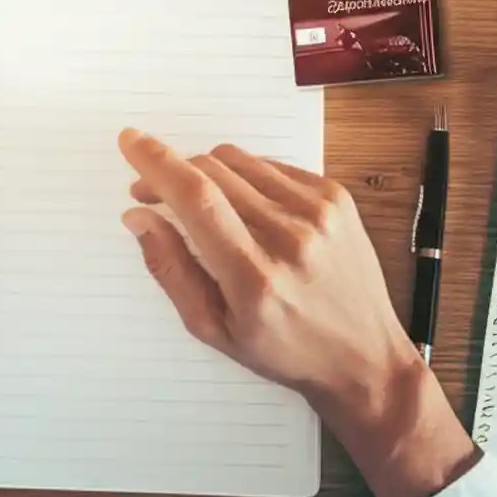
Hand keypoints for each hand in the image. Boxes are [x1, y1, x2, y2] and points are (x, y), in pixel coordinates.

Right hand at [117, 130, 476, 496]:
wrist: (365, 356)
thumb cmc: (284, 350)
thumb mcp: (214, 328)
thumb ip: (171, 269)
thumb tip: (139, 216)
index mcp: (255, 277)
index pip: (197, 199)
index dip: (157, 163)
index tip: (130, 141)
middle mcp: (291, 237)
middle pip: (212, 172)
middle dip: (171, 172)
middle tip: (150, 193)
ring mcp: (319, 212)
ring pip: (239, 161)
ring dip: (206, 172)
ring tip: (201, 204)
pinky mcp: (336, 197)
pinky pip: (271, 166)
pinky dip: (245, 178)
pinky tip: (245, 208)